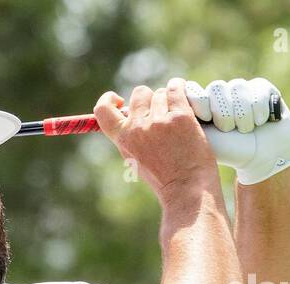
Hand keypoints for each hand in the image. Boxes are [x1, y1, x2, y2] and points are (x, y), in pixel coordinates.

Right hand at [93, 78, 218, 200]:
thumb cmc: (164, 177)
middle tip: (161, 113)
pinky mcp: (180, 116)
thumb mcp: (135, 158)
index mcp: (123, 139)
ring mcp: (159, 121)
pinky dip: (180, 88)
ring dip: (169, 100)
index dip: (109, 99)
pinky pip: (176, 89)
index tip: (120, 100)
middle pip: (139, 94)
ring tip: (178, 118)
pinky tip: (185, 95)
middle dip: (150, 99)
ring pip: (161, 93)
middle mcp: (138, 127)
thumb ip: (130, 136)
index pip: (103, 110)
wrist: (186, 189)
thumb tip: (129, 112)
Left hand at [183, 78, 289, 185]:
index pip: (194, 88)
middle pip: (217, 87)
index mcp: (203, 103)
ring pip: (237, 87)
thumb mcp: (199, 138)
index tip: (205, 119)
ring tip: (243, 130)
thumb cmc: (226, 151)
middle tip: (227, 129)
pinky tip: (259, 123)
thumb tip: (162, 106)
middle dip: (223, 113)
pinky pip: (258, 91)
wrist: (259, 158)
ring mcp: (242, 90)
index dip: (200, 102)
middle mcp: (221, 93)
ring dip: (241, 114)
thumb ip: (180, 122)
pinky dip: (258, 110)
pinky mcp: (263, 89)